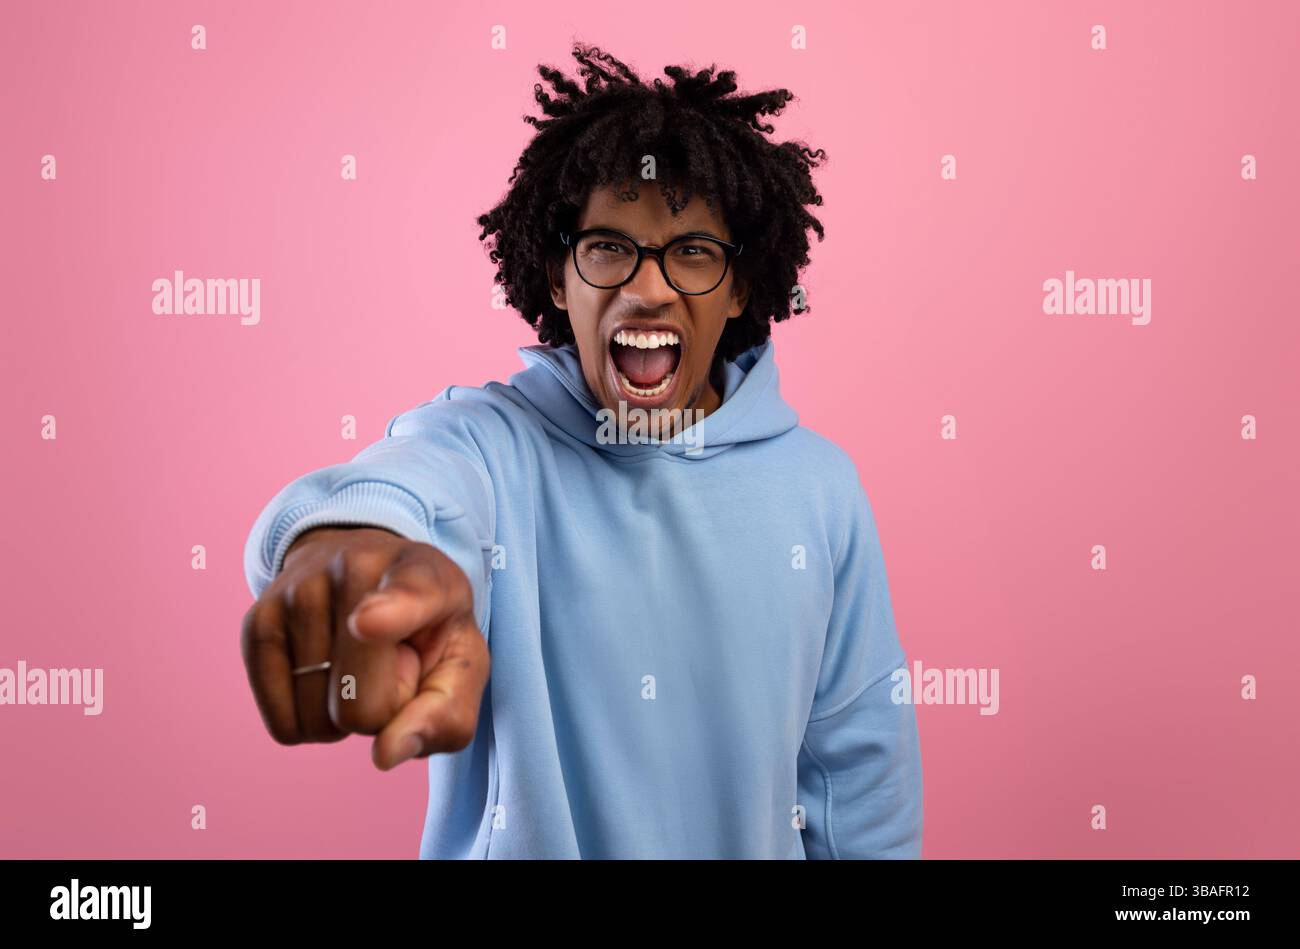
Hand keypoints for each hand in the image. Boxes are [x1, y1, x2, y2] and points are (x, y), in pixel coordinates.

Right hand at [240, 526, 488, 769]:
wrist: (363, 565)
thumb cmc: (424, 627)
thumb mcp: (461, 661)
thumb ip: (446, 714)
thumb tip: (385, 754)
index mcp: (423, 575)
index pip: (408, 596)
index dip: (390, 614)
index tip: (367, 623)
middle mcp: (353, 570)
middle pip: (360, 707)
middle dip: (382, 710)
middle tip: (392, 665)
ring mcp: (297, 594)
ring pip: (319, 722)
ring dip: (342, 714)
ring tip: (357, 663)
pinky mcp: (256, 624)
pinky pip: (283, 727)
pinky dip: (309, 722)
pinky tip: (324, 676)